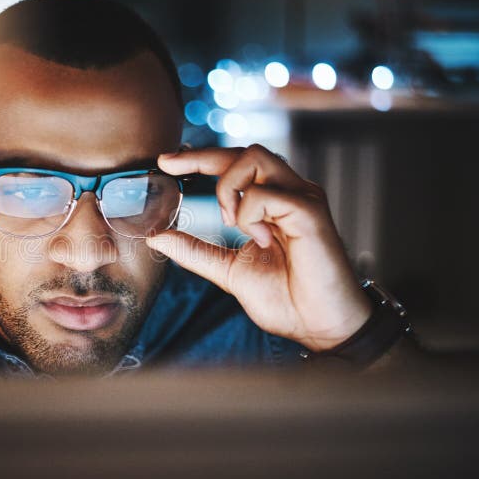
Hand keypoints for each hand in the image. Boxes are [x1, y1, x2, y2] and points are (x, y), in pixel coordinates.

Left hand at [146, 144, 371, 350]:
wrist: (320, 327)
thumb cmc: (286, 300)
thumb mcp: (228, 270)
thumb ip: (195, 251)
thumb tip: (159, 236)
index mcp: (273, 203)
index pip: (234, 165)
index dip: (199, 158)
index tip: (166, 161)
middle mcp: (289, 192)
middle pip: (243, 151)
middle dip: (201, 156)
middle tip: (169, 165)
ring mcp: (302, 196)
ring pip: (253, 158)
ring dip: (228, 189)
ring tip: (233, 225)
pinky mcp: (310, 209)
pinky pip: (263, 193)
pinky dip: (249, 215)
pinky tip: (262, 240)